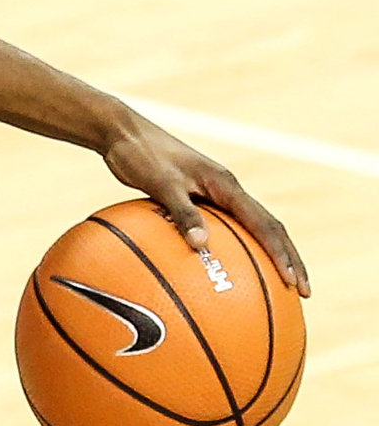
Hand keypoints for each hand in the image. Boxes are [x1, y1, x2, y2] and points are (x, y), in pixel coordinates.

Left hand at [101, 118, 309, 296]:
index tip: (295, 281)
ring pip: (249, 229)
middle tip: (302, 292)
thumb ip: (182, 211)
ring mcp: (213, 195)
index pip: (265, 224)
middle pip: (268, 229)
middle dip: (288, 260)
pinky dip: (228, 250)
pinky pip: (221, 228)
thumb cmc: (140, 155)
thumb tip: (200, 245)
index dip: (282, 254)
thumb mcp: (160, 183)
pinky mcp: (197, 198)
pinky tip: (218, 271)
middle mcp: (226, 190)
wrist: (123, 134)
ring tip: (274, 288)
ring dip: (265, 256)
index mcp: (226, 186)